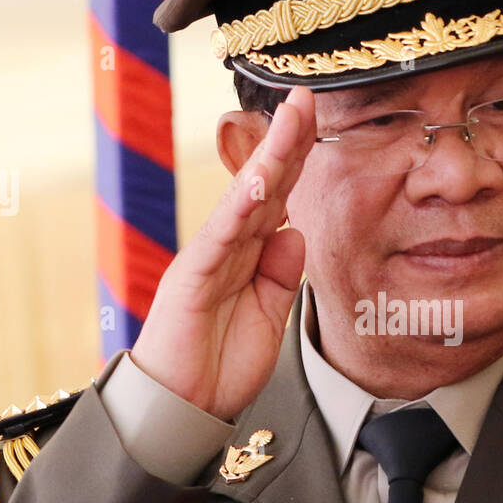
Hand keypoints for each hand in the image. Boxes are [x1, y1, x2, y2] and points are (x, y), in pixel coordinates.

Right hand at [132, 87, 315, 418]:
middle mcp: (228, 246)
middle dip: (288, 140)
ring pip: (245, 198)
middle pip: (264, 184)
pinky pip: (222, 234)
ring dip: (270, 156)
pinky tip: (262, 178)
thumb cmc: (221, 362)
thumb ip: (283, 274)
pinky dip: (242, 205)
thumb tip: (296, 232)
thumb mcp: (269, 314)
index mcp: (247, 254)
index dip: (298, 159)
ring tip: (293, 118)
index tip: (319, 119)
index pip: (277, 197)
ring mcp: (210, 257)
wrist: (184, 406)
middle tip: (309, 96)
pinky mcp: (194, 277)